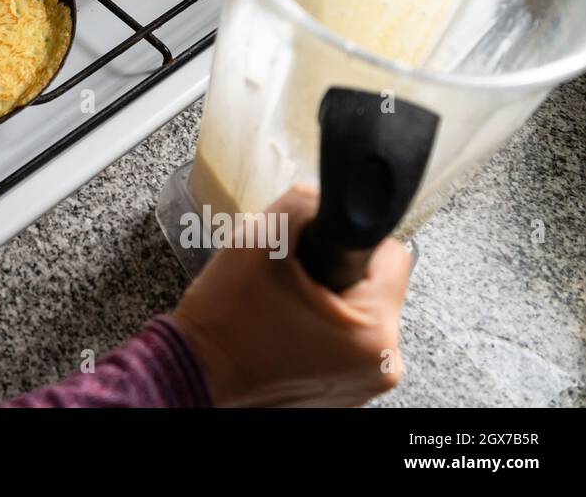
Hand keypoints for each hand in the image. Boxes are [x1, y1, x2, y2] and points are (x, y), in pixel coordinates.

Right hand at [170, 184, 413, 406]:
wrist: (194, 371)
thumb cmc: (224, 318)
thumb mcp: (258, 241)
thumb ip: (302, 203)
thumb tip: (324, 194)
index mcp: (372, 331)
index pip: (391, 254)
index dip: (346, 239)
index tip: (313, 249)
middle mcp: (381, 364)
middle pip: (376, 284)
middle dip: (335, 272)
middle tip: (290, 279)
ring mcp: (365, 382)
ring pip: (360, 311)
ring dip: (329, 299)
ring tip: (284, 303)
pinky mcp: (346, 390)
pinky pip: (347, 341)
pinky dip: (322, 328)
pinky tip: (286, 326)